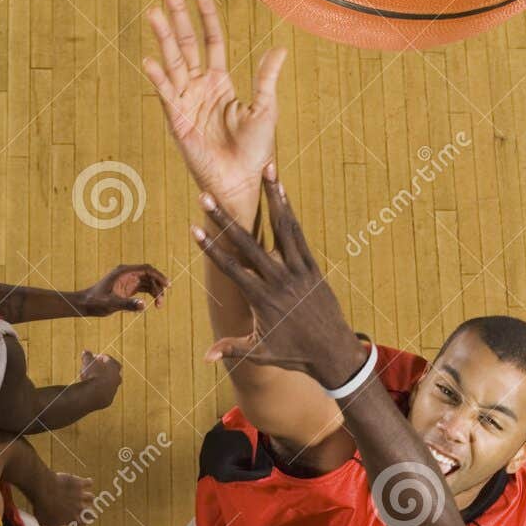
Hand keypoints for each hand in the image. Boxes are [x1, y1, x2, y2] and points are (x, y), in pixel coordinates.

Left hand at [30, 471, 93, 525]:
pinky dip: (89, 482)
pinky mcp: (78, 483)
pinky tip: (87, 482)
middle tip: (86, 512)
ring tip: (86, 497)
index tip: (77, 524)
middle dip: (88, 513)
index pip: (83, 524)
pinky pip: (89, 482)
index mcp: (74, 518)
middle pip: (90, 512)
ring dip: (88, 498)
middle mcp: (80, 507)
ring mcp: (80, 495)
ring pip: (91, 497)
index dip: (81, 524)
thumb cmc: (43, 509)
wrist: (44, 489)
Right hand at [73, 350, 121, 412]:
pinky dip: (98, 391)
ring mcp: (113, 390)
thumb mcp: (87, 362)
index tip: (94, 358)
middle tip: (95, 368)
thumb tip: (85, 352)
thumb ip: (87, 356)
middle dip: (104, 370)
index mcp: (114, 367)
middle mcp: (117, 379)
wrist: (93, 395)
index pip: (110, 360)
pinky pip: (104, 393)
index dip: (101, 358)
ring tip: (90, 380)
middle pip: (113, 372)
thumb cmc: (91, 375)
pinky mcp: (109, 400)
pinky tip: (90, 390)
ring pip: (109, 384)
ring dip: (101, 381)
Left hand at [80, 263, 168, 315]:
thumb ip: (127, 304)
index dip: (159, 276)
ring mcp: (128, 280)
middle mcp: (127, 273)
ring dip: (155, 292)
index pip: (146, 269)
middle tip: (160, 303)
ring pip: (148, 283)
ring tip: (158, 306)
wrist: (86, 304)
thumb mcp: (111, 304)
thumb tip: (144, 305)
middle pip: (150, 276)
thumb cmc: (96, 302)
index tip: (167, 285)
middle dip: (158, 287)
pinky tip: (150, 305)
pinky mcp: (128, 288)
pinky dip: (150, 295)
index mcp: (124, 272)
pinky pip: (144, 288)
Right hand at [143, 0, 286, 221]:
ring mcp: (186, 103)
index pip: (211, 42)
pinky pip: (167, 96)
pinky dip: (158, 79)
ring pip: (173, 63)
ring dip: (163, 38)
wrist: (242, 182)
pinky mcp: (179, 122)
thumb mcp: (265, 109)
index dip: (206, 18)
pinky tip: (150, 61)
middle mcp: (199, 88)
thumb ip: (266, 79)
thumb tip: (279, 49)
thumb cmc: (254, 151)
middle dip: (176, 16)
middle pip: (186, 44)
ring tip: (153, 13)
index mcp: (220, 83)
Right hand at [194, 171, 371, 391]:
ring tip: (265, 168)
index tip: (194, 229)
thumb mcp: (261, 354)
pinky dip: (289, 211)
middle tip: (206, 196)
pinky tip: (281, 190)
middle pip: (248, 243)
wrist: (332, 352)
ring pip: (281, 228)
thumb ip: (233, 349)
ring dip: (271, 197)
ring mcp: (298, 270)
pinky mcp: (312, 266)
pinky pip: (299, 234)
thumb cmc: (293, 354)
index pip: (232, 268)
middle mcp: (279, 280)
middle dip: (225, 219)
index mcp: (262, 299)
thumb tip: (206, 356)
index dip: (211, 248)